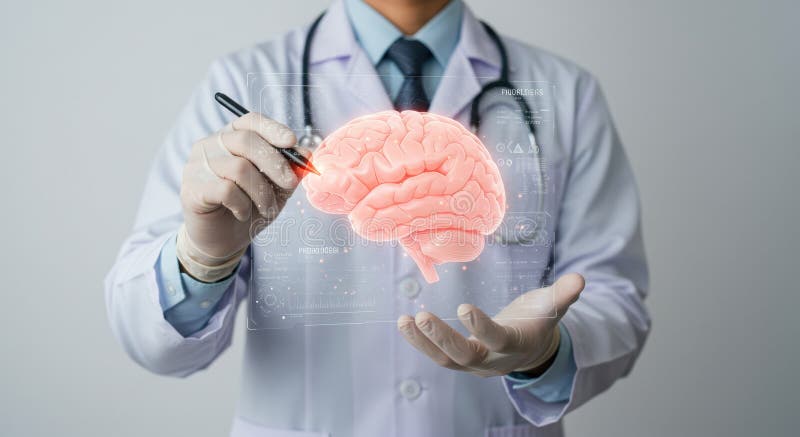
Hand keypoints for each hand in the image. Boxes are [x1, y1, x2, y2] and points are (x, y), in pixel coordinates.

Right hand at [179, 113, 304, 279]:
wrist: (223, 240)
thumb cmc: (250, 207)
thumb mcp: (276, 187)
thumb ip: (290, 170)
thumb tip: (307, 154)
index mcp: (232, 137)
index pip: (251, 121)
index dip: (273, 129)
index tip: (292, 141)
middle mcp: (211, 145)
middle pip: (247, 141)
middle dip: (275, 164)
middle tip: (290, 184)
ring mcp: (198, 165)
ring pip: (239, 167)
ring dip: (261, 192)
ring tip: (267, 209)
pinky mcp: (191, 188)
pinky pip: (225, 189)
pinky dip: (242, 205)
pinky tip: (242, 214)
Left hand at [397, 273, 584, 376]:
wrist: (531, 347)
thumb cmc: (539, 320)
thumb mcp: (552, 306)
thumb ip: (563, 294)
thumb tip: (580, 279)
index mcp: (515, 344)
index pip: (498, 339)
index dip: (482, 327)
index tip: (464, 308)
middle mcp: (493, 360)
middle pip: (465, 356)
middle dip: (442, 338)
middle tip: (421, 317)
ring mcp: (475, 364)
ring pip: (446, 360)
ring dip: (424, 342)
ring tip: (404, 321)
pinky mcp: (461, 359)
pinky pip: (438, 354)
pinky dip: (421, 341)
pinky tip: (405, 324)